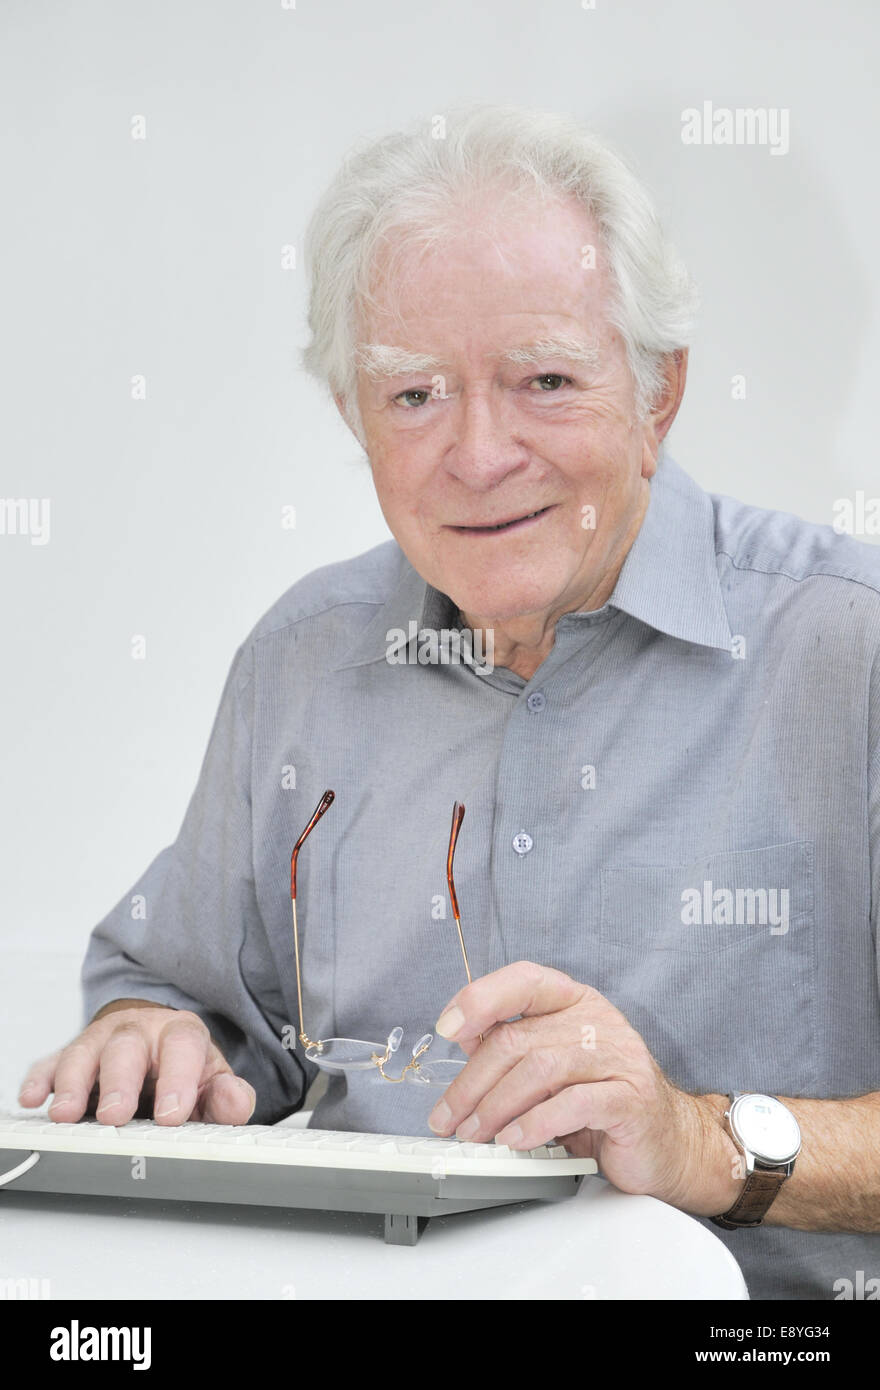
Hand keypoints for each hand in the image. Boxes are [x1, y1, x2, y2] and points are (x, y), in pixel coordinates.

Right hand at [18, 1005, 256, 1126]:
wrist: (153, 1040)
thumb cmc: (182, 1067)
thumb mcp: (212, 1081)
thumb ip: (228, 1096)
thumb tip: (235, 1101)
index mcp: (179, 1034)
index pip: (182, 1047)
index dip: (178, 1079)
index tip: (172, 1114)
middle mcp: (138, 1031)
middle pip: (127, 1046)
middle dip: (119, 1081)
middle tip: (116, 1115)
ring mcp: (101, 1041)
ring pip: (84, 1052)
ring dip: (73, 1083)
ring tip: (66, 1114)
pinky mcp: (71, 1055)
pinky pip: (51, 1062)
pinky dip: (41, 1079)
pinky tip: (34, 1098)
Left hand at [426, 961, 741, 1214]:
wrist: (668, 1142)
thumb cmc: (603, 1100)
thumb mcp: (551, 1067)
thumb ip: (512, 1046)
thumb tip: (461, 1035)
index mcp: (574, 1002)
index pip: (524, 980)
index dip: (480, 998)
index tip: (446, 1026)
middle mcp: (597, 1021)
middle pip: (519, 1039)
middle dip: (473, 1082)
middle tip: (449, 1118)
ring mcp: (618, 1057)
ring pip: (541, 1070)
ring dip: (497, 1106)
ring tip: (477, 1134)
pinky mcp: (631, 1099)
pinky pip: (574, 1103)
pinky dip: (536, 1123)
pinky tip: (516, 1140)